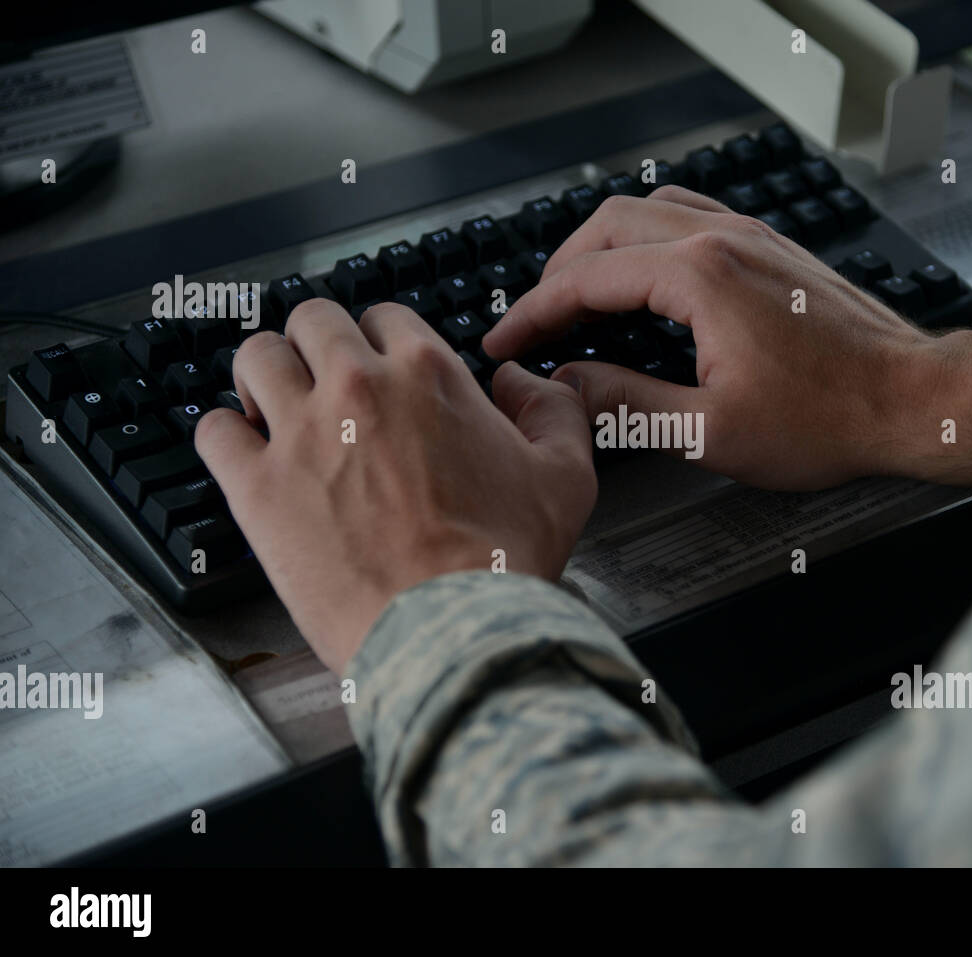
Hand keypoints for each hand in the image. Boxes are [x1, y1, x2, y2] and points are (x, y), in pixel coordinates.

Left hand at [195, 300, 596, 672]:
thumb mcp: (567, 475)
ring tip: (273, 403)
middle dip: (317, 344)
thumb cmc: (504, 560)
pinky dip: (225, 434)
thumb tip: (522, 381)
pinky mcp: (257, 486)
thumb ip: (553, 409)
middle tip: (323, 379)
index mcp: (428, 372)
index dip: (382, 339)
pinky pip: (214, 430)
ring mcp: (299, 432)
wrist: (450, 631)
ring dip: (264, 374)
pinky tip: (242, 451)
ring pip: (256, 358)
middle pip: (312, 320)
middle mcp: (357, 386)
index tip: (380, 366)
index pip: (385, 316)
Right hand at [483, 186, 971, 490]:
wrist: (911, 399)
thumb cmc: (830, 418)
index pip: (587, 279)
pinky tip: (645, 277)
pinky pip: (690, 216)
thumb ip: (626, 405)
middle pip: (608, 227)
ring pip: (649, 211)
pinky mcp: (770, 248)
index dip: (534, 313)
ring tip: (579, 296)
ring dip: (602, 248)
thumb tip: (568, 385)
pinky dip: (647, 239)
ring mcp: (751, 236)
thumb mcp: (710, 431)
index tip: (507, 343)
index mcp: (701, 276)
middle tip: (536, 323)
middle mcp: (724, 238)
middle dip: (559, 273)